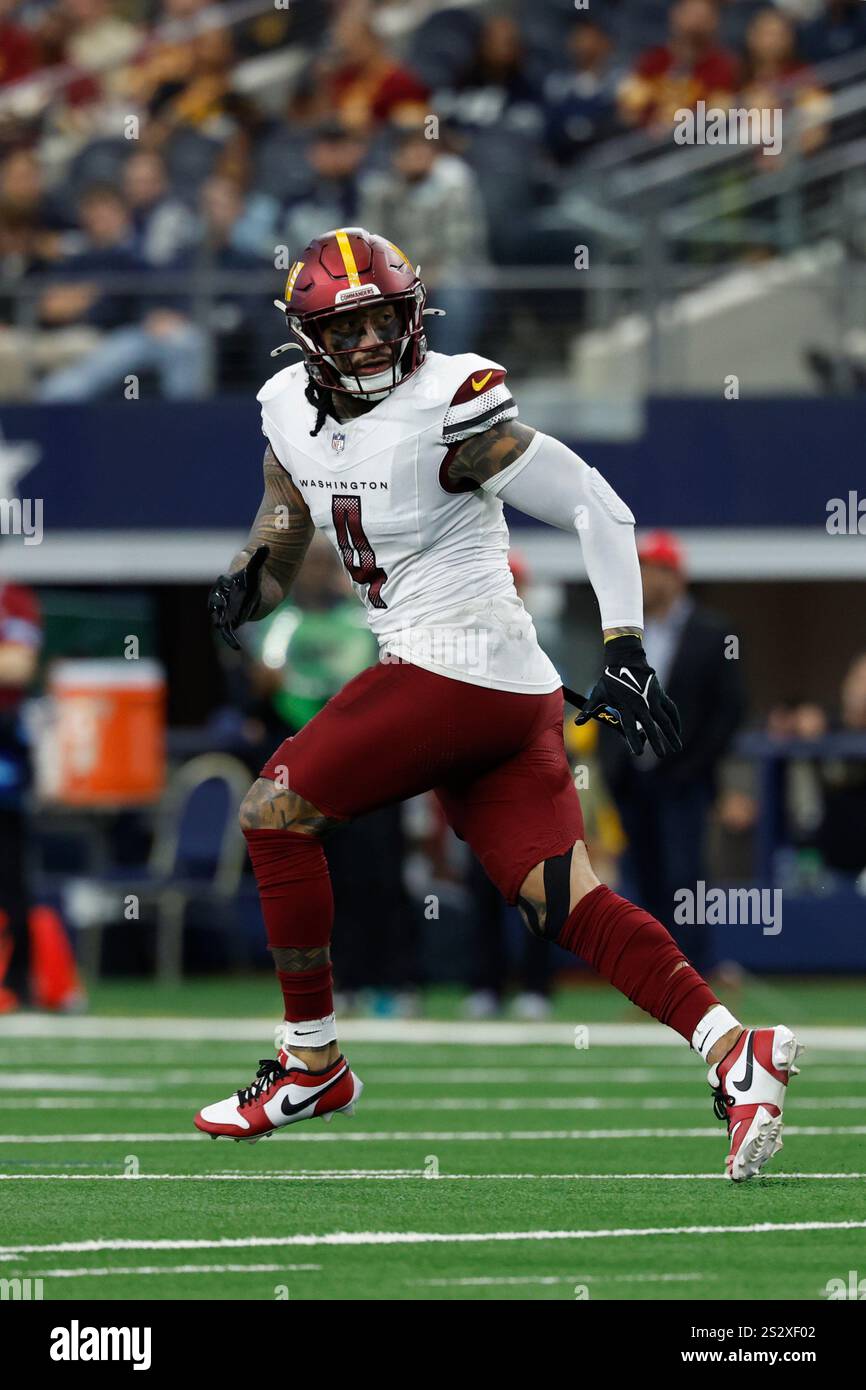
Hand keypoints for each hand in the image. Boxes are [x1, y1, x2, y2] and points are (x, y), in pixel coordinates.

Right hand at [208, 545, 269, 650]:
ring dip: (220, 622)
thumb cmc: (254, 580)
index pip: (222, 583)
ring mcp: (225, 611)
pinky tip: (236, 647)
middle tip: (216, 607)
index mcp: (226, 583)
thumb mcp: (256, 570)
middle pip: (216, 601)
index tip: (229, 582)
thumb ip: (259, 559)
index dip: (224, 583)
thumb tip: (267, 546)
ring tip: (220, 626)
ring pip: (219, 618)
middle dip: (216, 605)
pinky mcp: (231, 622)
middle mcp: (223, 598)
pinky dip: (230, 639)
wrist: (256, 593)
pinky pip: (228, 632)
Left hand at [575, 635, 681, 757]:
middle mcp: (640, 703)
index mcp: (625, 706)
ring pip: (664, 718)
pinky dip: (675, 720)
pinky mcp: (659, 694)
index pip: (630, 726)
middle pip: (649, 725)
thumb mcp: (598, 693)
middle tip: (661, 755)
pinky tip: (678, 732)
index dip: (634, 740)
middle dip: (656, 741)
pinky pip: (670, 709)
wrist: (626, 658)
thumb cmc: (610, 679)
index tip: (638, 753)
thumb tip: (577, 723)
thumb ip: (589, 709)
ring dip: (671, 733)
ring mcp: (651, 698)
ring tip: (676, 748)